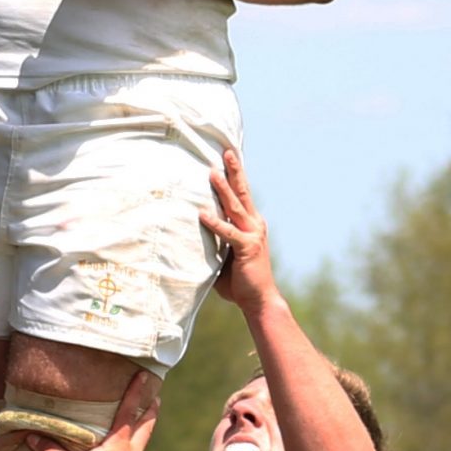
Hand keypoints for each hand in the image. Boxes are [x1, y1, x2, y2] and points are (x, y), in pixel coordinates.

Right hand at [36, 375, 160, 450]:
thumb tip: (32, 436)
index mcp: (118, 445)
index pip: (129, 411)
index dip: (136, 391)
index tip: (145, 375)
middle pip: (146, 426)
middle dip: (151, 410)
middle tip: (156, 397)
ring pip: (141, 449)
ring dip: (138, 440)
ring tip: (131, 439)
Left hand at [201, 148, 276, 310]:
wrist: (258, 299)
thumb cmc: (239, 280)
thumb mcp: (224, 255)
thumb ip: (213, 241)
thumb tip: (192, 233)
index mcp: (250, 224)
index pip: (242, 195)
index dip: (236, 176)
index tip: (229, 157)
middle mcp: (254, 225)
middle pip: (242, 192)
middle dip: (234, 171)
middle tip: (226, 151)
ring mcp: (252, 234)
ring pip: (235, 206)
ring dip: (223, 188)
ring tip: (213, 172)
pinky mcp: (247, 247)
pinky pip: (228, 232)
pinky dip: (215, 223)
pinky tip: (202, 214)